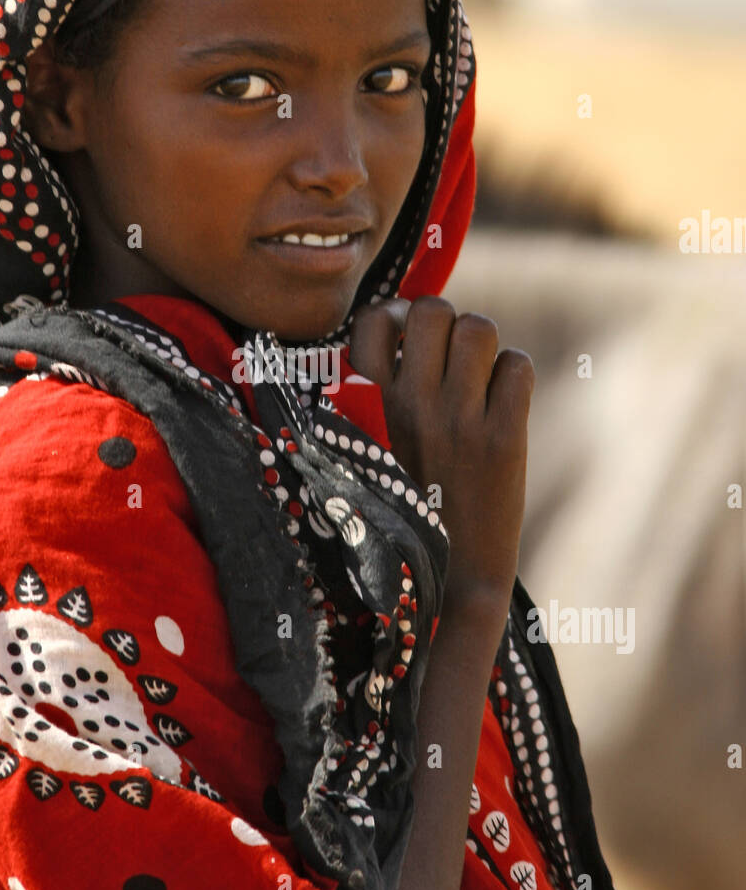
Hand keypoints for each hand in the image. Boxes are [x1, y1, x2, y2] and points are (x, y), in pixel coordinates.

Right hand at [348, 297, 534, 604]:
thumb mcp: (375, 449)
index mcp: (371, 409)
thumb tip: (405, 322)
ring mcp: (458, 420)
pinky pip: (516, 365)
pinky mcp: (504, 438)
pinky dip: (514, 375)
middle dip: (447, 324)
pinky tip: (505, 403)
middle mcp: (411, 406)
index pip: (373, 320)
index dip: (396, 318)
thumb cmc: (410, 509)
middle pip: (432, 309)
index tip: (408, 343)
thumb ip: (382, 394)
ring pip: (479, 328)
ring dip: (484, 346)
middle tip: (453, 360)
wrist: (449, 580)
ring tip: (481, 379)